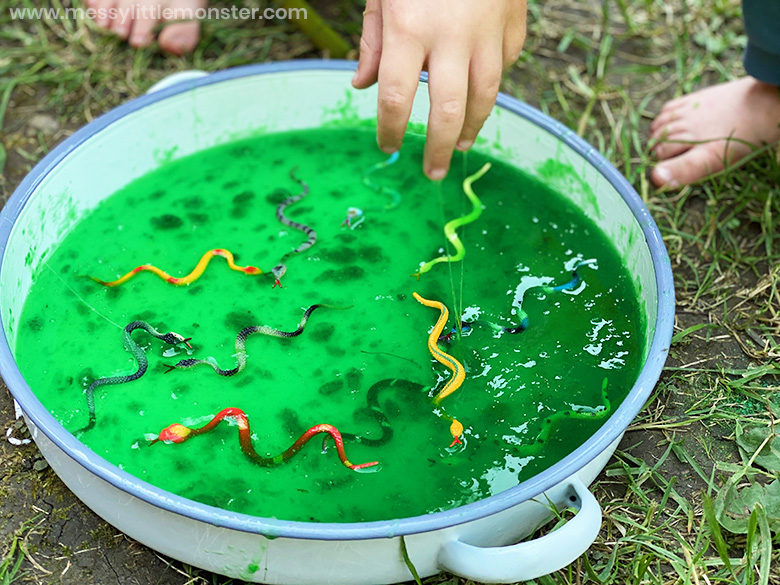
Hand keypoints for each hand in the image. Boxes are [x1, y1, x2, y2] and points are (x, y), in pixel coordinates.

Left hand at [352, 0, 526, 179]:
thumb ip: (372, 37)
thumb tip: (363, 84)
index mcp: (409, 28)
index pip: (397, 98)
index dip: (390, 130)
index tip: (388, 146)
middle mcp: (451, 36)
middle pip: (448, 111)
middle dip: (439, 149)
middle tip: (433, 172)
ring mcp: (487, 30)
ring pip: (485, 95)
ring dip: (472, 127)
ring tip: (461, 145)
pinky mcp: (512, 20)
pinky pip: (505, 61)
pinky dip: (493, 81)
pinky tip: (481, 94)